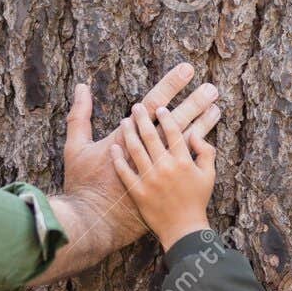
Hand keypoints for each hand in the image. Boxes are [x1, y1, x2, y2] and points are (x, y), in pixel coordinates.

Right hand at [30, 64, 220, 285]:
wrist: (95, 221)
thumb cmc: (83, 183)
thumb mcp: (76, 148)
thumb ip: (79, 116)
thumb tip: (81, 85)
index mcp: (128, 136)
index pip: (153, 103)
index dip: (170, 85)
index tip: (186, 69)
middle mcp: (148, 153)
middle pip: (177, 121)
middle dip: (194, 101)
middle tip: (211, 86)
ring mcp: (159, 170)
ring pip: (185, 140)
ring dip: (201, 122)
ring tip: (215, 105)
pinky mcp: (166, 184)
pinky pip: (186, 163)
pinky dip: (198, 149)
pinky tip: (207, 136)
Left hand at [110, 102, 216, 250]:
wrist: (183, 229)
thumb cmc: (197, 201)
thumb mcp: (209, 175)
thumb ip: (206, 151)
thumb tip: (196, 133)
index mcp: (183, 162)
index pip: (173, 132)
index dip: (166, 117)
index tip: (159, 108)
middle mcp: (165, 168)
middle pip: (151, 136)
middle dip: (143, 118)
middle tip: (136, 106)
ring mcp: (150, 180)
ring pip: (135, 150)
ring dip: (128, 133)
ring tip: (124, 121)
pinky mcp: (137, 192)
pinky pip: (125, 172)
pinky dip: (118, 158)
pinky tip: (113, 147)